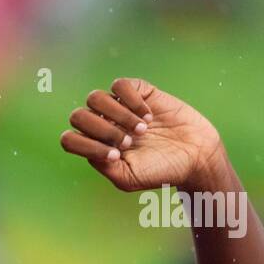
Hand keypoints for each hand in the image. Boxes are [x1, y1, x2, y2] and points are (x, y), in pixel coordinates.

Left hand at [60, 78, 224, 191]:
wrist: (195, 156)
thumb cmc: (160, 171)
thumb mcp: (128, 177)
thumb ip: (103, 165)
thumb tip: (91, 145)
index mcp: (95, 146)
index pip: (69, 139)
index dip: (86, 146)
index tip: (116, 156)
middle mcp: (102, 125)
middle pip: (78, 116)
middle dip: (102, 130)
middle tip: (129, 143)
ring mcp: (119, 106)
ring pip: (95, 98)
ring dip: (118, 115)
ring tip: (141, 130)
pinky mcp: (139, 91)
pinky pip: (120, 85)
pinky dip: (132, 101)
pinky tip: (148, 115)